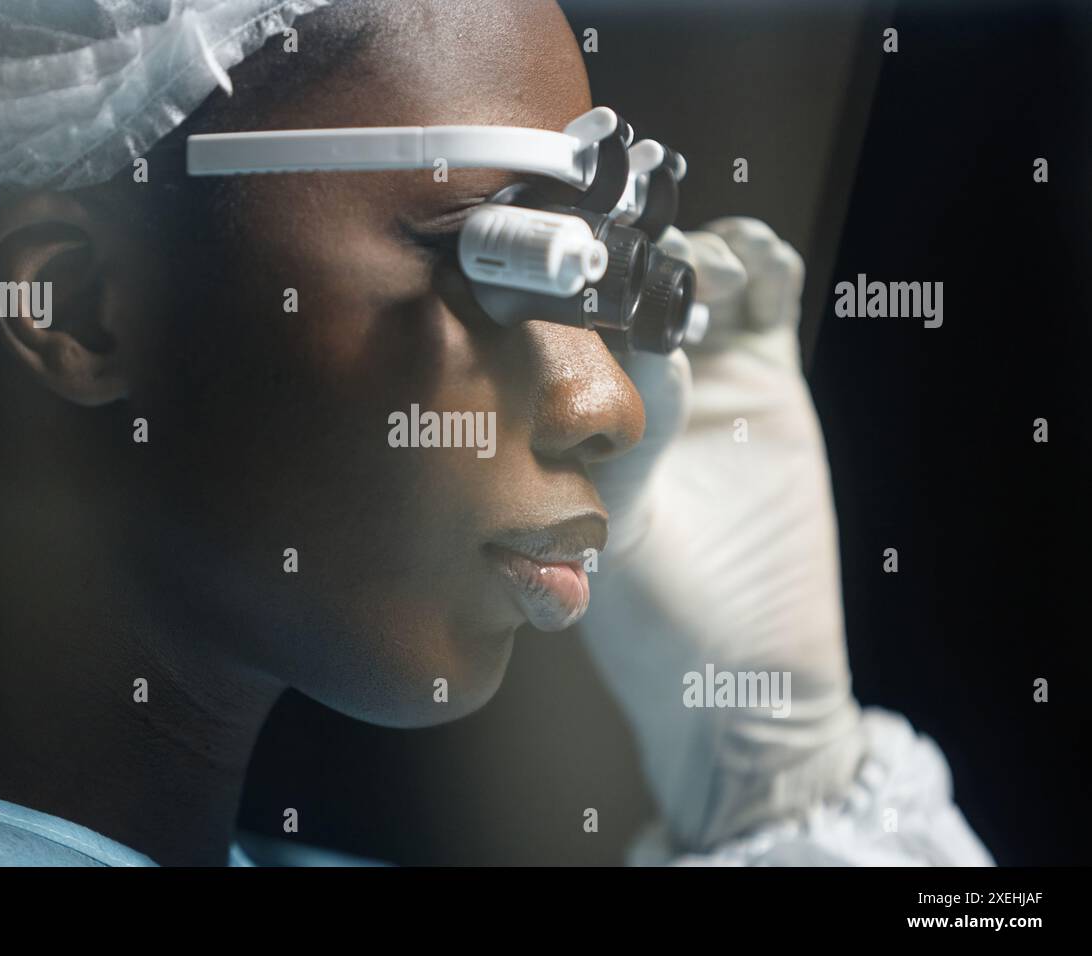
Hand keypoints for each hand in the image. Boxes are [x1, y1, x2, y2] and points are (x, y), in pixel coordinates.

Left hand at [582, 218, 863, 853]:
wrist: (745, 668)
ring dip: (685, 246)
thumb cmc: (649, 617)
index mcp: (567, 407)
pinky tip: (740, 267)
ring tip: (681, 259)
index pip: (554, 316)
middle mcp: (627, 380)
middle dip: (620, 239)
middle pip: (621, 276)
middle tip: (615, 206)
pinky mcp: (768, 375)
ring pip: (689, 270)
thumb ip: (601, 446)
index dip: (551, 273)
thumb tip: (594, 357)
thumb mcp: (606, 526)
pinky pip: (766, 295)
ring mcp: (699, 371)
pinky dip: (757, 261)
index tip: (542, 234)